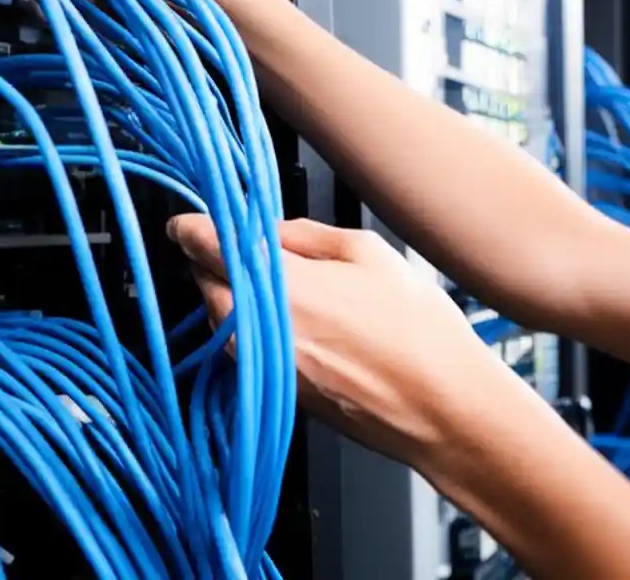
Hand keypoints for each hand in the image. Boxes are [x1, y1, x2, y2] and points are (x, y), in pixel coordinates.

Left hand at [167, 214, 503, 466]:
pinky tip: (298, 324)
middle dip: (215, 262)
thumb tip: (269, 229)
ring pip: (221, 319)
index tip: (187, 221)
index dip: (190, 227)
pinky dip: (253, 331)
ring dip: (234, 298)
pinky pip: (243, 350)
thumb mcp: (369, 253)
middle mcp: (258, 328)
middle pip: (204, 283)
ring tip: (285, 288)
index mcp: (279, 283)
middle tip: (245, 248)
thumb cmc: (416, 331)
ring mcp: (262, 366)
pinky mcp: (275, 393)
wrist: (441, 408)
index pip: (204, 246)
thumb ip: (306, 234)